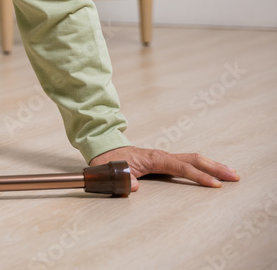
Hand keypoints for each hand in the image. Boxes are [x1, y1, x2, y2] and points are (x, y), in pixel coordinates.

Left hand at [89, 146, 238, 191]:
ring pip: (193, 159)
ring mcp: (164, 157)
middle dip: (214, 168)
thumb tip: (135, 187)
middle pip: (193, 159)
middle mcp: (162, 156)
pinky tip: (213, 172)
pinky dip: (203, 166)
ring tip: (231, 173)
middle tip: (234, 176)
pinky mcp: (164, 161)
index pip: (181, 167)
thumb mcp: (113, 172)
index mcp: (153, 158)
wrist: (103, 150)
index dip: (198, 176)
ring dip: (212, 165)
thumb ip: (123, 180)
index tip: (214, 185)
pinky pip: (187, 162)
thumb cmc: (109, 162)